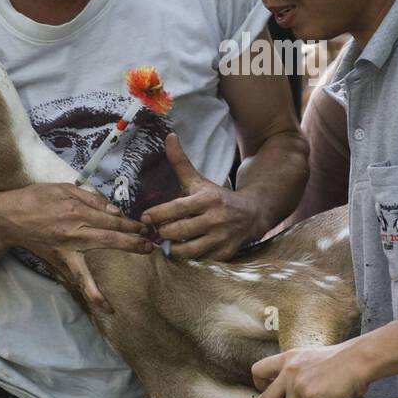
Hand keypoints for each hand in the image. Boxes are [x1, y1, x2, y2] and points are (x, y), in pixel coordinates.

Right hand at [0, 184, 151, 311]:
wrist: (8, 217)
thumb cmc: (37, 198)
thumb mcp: (64, 188)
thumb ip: (91, 199)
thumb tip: (115, 210)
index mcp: (76, 213)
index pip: (111, 220)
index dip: (130, 225)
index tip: (144, 228)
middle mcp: (72, 234)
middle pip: (108, 241)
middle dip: (131, 245)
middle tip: (149, 249)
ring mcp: (63, 252)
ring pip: (83, 275)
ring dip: (98, 291)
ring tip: (110, 306)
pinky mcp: (55, 261)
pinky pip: (72, 279)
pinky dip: (83, 292)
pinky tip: (97, 305)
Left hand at [140, 133, 262, 259]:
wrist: (252, 214)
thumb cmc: (217, 198)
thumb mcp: (199, 181)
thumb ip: (181, 162)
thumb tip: (169, 136)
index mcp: (207, 199)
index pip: (176, 209)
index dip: (157, 214)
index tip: (145, 217)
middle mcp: (215, 219)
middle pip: (177, 231)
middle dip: (163, 232)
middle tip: (158, 230)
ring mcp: (221, 238)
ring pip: (186, 250)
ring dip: (173, 247)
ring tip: (170, 241)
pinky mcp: (225, 254)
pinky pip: (198, 260)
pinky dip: (189, 257)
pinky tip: (186, 249)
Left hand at [251, 342, 370, 397]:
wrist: (358, 358)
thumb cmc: (341, 360)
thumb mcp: (310, 357)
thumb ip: (296, 371)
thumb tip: (287, 397)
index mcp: (287, 359)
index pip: (257, 371)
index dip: (261, 388)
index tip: (274, 396)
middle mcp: (289, 372)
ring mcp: (299, 386)